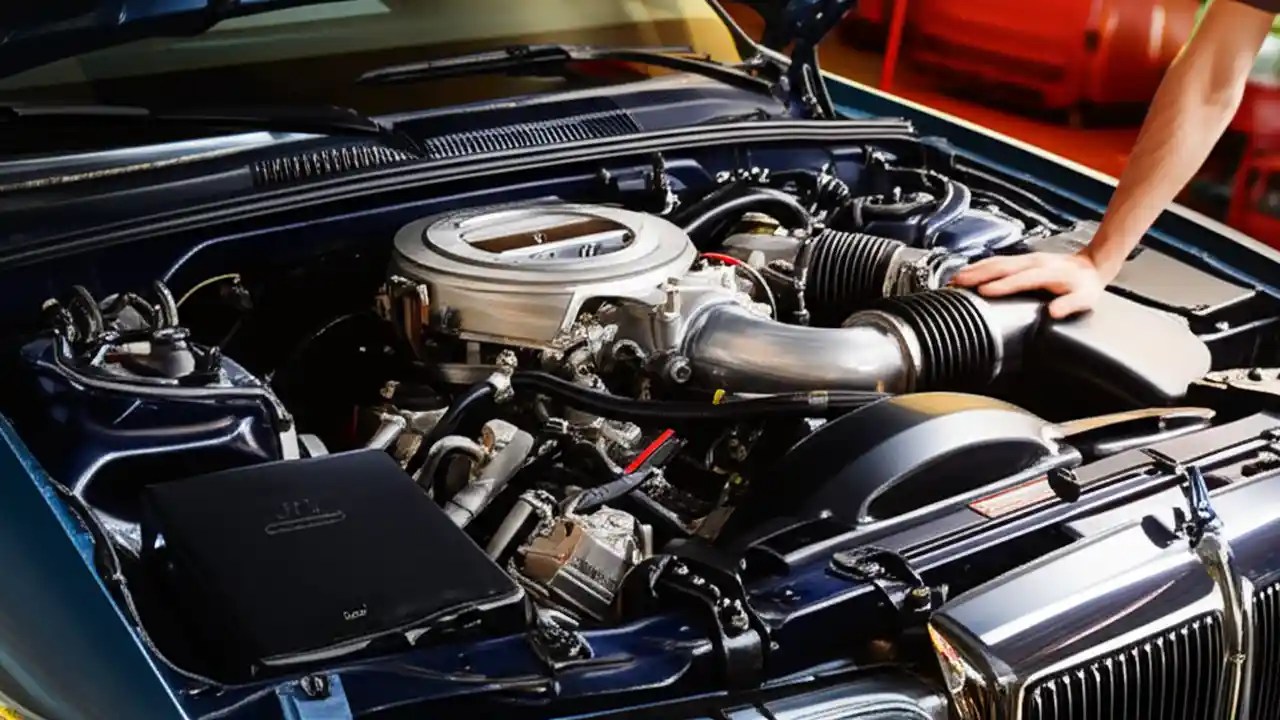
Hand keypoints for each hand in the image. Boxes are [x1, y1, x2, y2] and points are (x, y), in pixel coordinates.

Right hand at [950, 252, 1107, 318]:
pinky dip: (980, 266)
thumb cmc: (1085, 286)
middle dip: (979, 274)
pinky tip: (967, 272)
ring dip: (975, 269)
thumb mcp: (1085, 298)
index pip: (1021, 278)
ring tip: (955, 278)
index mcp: (1048, 272)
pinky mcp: (1020, 259)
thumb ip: (1071, 304)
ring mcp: (1026, 259)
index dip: (1003, 285)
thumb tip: (1054, 312)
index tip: (984, 291)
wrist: (1091, 266)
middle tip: (957, 283)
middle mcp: (1034, 262)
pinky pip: (997, 261)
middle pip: (1002, 266)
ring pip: (996, 262)